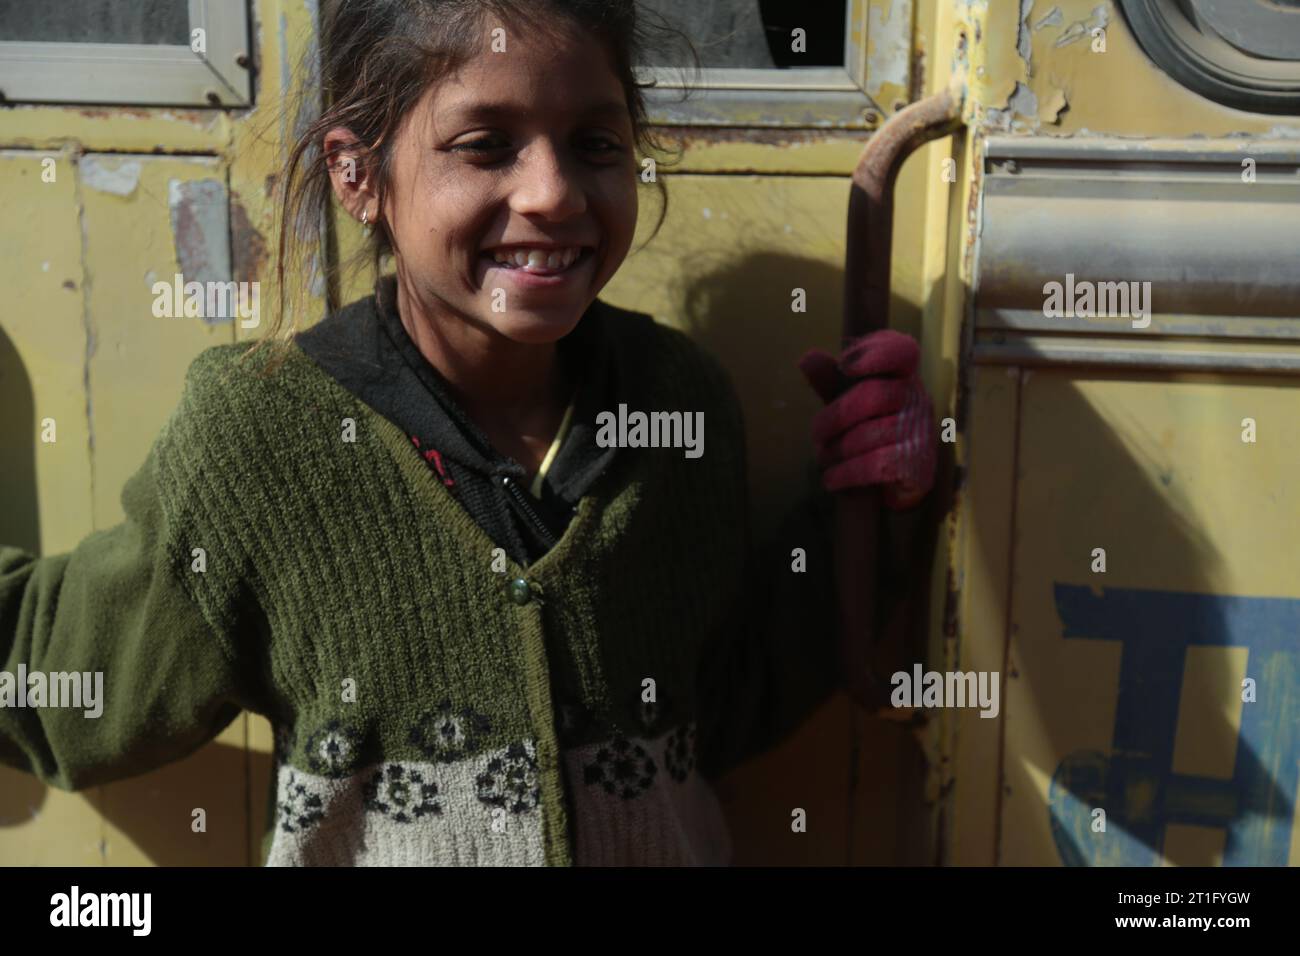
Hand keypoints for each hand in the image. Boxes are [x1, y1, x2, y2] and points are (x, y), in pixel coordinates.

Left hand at [797, 330, 935, 509]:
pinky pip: (875, 465)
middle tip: (817, 435)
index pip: (902, 352)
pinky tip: (831, 478)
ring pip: (868, 434)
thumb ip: (830, 381)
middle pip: (871, 395)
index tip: (845, 366)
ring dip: (835, 450)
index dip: (876, 352)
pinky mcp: (917, 466)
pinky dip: (845, 473)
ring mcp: (921, 433)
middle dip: (833, 418)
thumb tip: (808, 359)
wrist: (894, 484)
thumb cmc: (867, 432)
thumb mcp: (846, 402)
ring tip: (824, 459)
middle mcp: (917, 400)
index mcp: (902, 377)